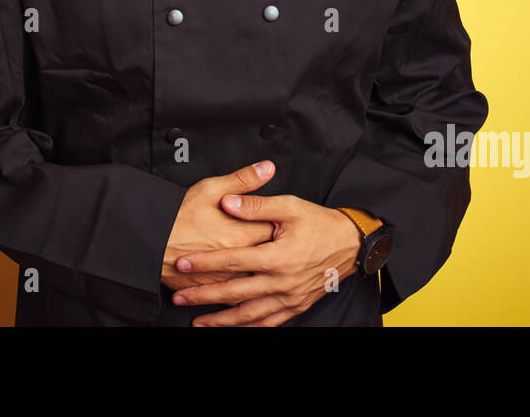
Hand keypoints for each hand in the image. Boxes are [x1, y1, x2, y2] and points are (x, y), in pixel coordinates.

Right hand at [161, 160, 277, 290]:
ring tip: (254, 254)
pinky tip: (239, 272)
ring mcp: (229, 278)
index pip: (276, 228)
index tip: (275, 217)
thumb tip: (268, 168)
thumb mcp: (211, 189)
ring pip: (256, 273)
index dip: (276, 221)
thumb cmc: (178, 217)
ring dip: (258, 264)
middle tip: (266, 236)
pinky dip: (242, 280)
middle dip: (271, 244)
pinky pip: (239, 290)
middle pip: (270, 253)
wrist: (152, 244)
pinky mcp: (217, 289)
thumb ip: (243, 179)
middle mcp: (241, 259)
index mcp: (243, 233)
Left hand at [171, 193, 360, 325]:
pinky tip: (232, 328)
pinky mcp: (296, 306)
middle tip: (179, 298)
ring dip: (221, 321)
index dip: (206, 262)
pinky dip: (248, 328)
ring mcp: (290, 298)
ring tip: (198, 322)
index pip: (234, 261)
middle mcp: (283, 282)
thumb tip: (228, 202)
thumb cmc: (319, 223)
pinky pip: (269, 323)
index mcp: (279, 256)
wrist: (351, 244)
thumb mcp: (290, 206)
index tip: (183, 264)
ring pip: (249, 315)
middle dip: (204, 297)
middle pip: (235, 293)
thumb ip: (257, 205)